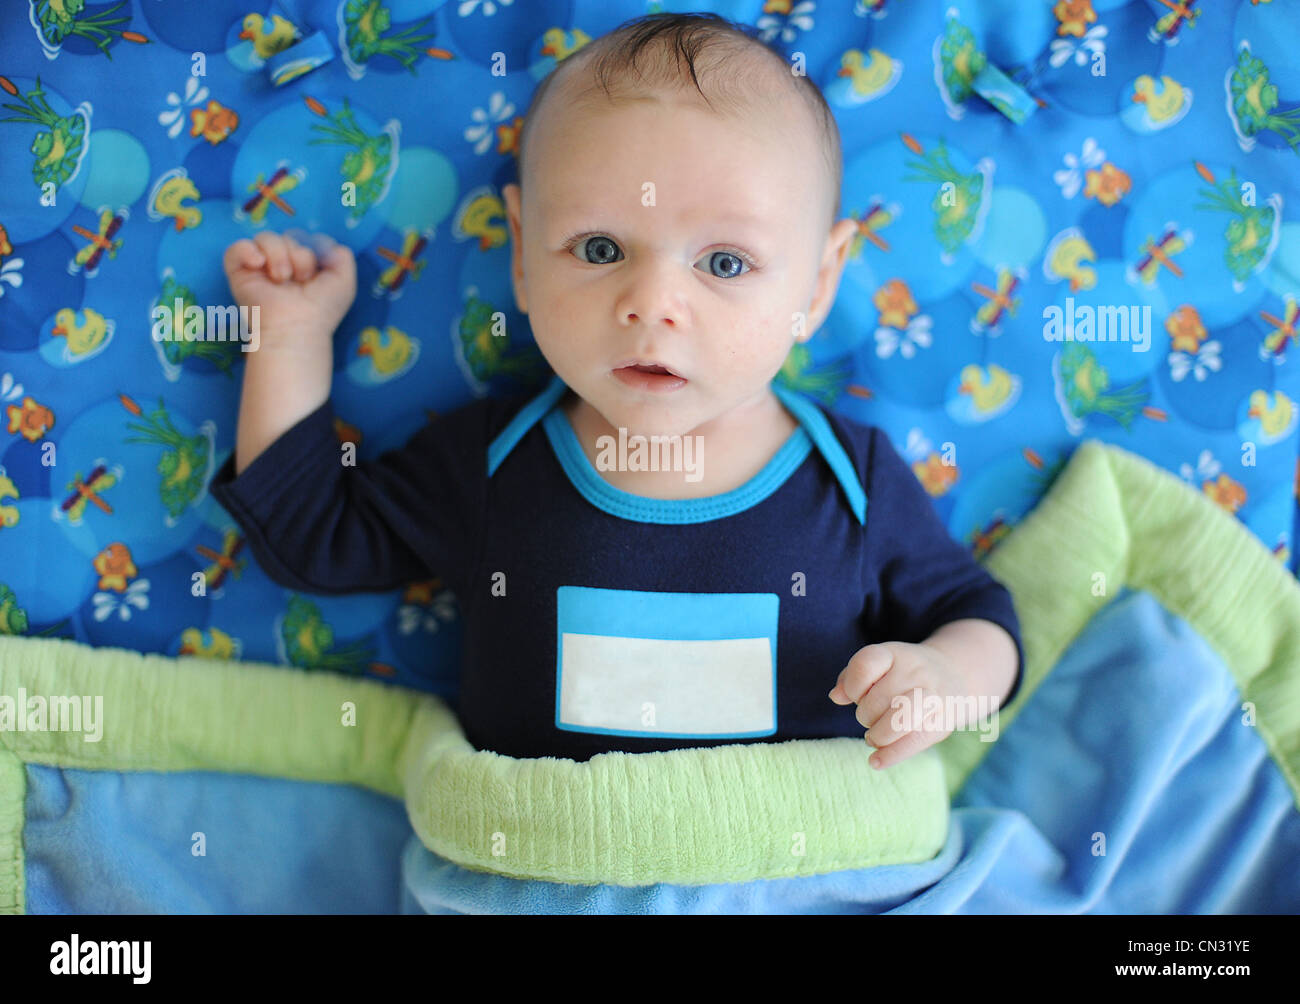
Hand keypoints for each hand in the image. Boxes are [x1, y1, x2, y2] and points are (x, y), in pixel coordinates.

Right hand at [223, 230, 355, 346]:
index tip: (317, 272)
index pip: (305, 239)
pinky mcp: (239, 272)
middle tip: (301, 279)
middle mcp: (281, 265)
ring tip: (282, 278)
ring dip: (278, 255)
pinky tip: (258, 264)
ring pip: (265, 237)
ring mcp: (259, 268)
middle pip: (288, 236)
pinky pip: (237, 247)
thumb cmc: (322, 308)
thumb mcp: (344, 281)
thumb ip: (342, 256)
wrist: (296, 326)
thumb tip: (326, 244)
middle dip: (299, 255)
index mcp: (303, 266)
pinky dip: (248, 251)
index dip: (313, 248)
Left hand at [828, 641, 973, 769]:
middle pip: (877, 700)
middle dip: (865, 715)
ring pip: (899, 720)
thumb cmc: (902, 674)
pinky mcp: (942, 723)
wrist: (953, 674)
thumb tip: (836, 696)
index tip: (855, 694)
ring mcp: (933, 696)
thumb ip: (851, 677)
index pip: (865, 665)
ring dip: (878, 735)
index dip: (852, 686)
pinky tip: (875, 761)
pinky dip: (891, 755)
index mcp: (895, 654)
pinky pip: (914, 742)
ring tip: (874, 737)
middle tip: (871, 717)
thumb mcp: (878, 665)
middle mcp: (916, 671)